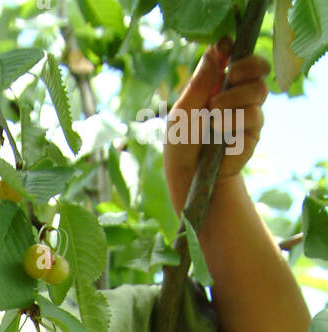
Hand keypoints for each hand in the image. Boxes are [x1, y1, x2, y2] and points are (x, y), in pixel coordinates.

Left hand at [163, 38, 269, 196]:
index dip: (236, 48)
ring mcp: (248, 111)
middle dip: (246, 66)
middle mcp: (237, 92)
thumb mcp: (184, 109)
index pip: (237, 55)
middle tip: (230, 76)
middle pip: (258, 67)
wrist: (189, 174)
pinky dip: (234, 122)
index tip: (226, 49)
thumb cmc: (181, 140)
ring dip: (235, 98)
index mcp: (219, 81)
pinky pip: (254, 116)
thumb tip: (215, 50)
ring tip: (214, 112)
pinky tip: (219, 131)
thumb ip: (200, 82)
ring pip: (259, 90)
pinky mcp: (253, 132)